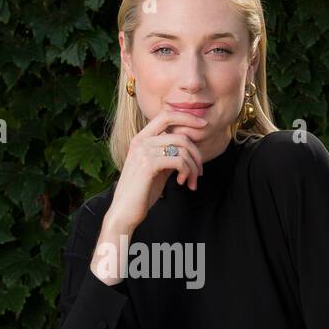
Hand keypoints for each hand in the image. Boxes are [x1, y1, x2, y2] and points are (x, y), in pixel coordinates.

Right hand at [106, 109, 207, 231]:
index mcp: (141, 139)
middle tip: (199, 171)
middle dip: (196, 153)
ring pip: (182, 149)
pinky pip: (179, 160)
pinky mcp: (148, 165)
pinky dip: (186, 171)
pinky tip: (182, 182)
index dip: (187, 117)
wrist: (124, 212)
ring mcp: (143, 152)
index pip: (166, 116)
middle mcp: (140, 141)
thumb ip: (169, 154)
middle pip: (180, 134)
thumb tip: (189, 147)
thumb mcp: (157, 169)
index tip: (204, 125)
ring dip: (193, 167)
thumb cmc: (141, 193)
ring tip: (191, 181)